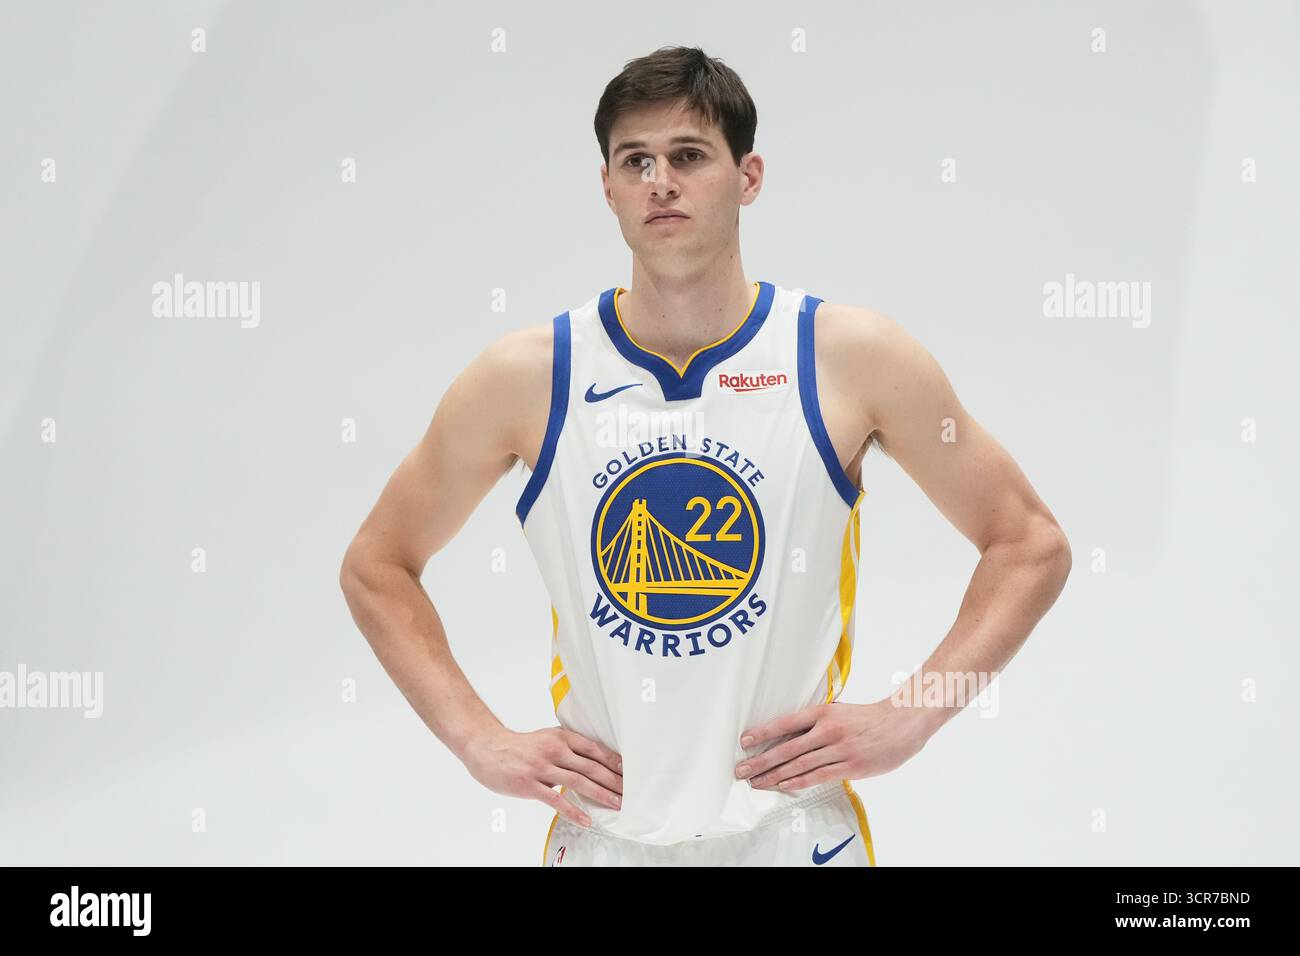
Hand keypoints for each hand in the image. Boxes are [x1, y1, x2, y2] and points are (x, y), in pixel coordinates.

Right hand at [464, 726, 622, 826]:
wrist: (486, 747)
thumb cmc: (518, 746)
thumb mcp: (546, 737)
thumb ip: (567, 746)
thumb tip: (591, 758)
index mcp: (561, 737)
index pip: (594, 749)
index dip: (613, 762)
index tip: (628, 772)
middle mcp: (555, 750)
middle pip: (591, 767)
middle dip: (614, 781)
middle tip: (630, 792)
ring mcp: (542, 767)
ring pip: (579, 782)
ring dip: (601, 794)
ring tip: (616, 804)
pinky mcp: (530, 784)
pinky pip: (556, 800)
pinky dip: (574, 811)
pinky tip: (586, 819)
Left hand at [734, 699, 932, 789]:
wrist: (901, 723)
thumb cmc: (868, 718)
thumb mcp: (839, 710)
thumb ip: (816, 720)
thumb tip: (789, 731)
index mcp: (823, 712)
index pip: (786, 723)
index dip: (763, 733)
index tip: (745, 741)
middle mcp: (828, 730)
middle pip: (787, 748)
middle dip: (762, 760)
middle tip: (742, 769)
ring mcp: (839, 749)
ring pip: (799, 765)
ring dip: (774, 775)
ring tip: (756, 782)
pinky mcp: (850, 765)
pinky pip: (818, 776)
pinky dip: (798, 782)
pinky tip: (783, 786)